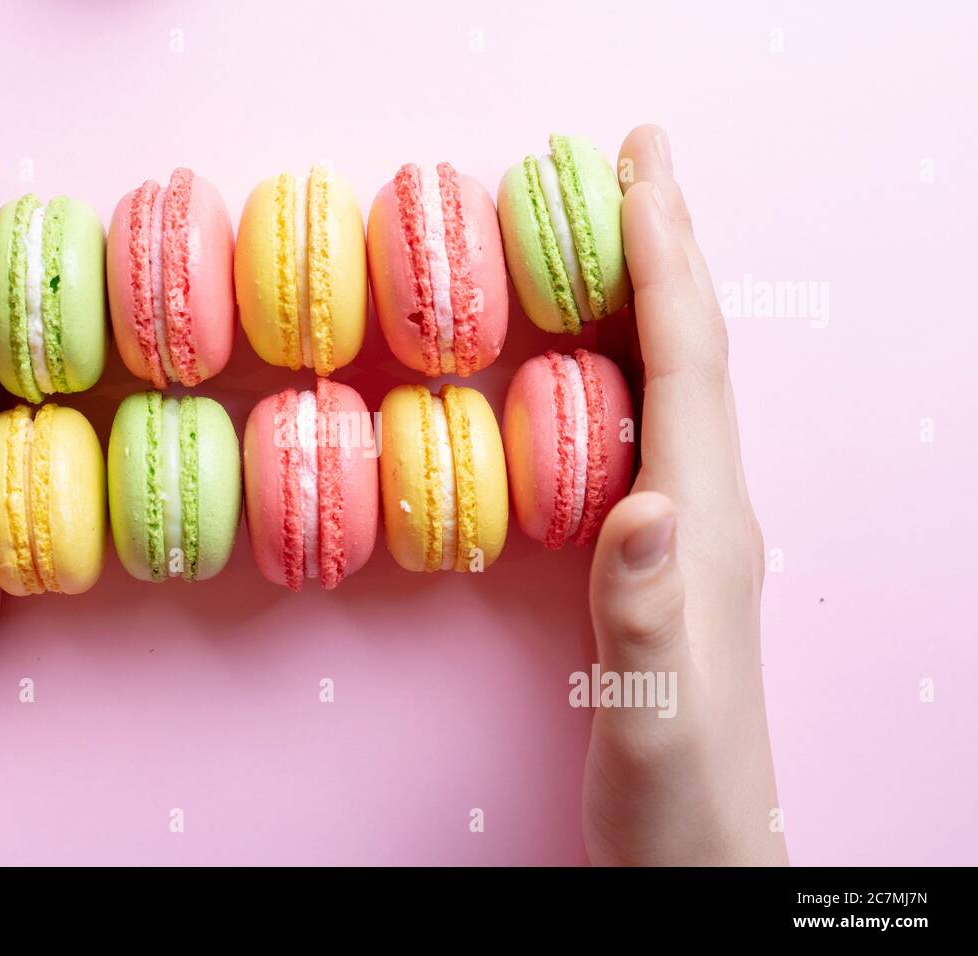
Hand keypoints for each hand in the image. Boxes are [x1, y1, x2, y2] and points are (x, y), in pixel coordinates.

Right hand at [582, 125, 787, 864]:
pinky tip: (598, 355)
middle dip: (667, 245)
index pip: (686, 366)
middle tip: (635, 159)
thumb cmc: (671, 787)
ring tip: (617, 225)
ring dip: (650, 291)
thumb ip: (642, 608)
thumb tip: (646, 501)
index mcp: (704, 527)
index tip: (637, 174)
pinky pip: (649, 425)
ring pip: (674, 379)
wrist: (701, 850)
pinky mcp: (666, 553)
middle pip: (691, 349)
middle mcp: (708, 510)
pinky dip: (626, 361)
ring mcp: (692, 530)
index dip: (663, 263)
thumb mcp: (651, 710)